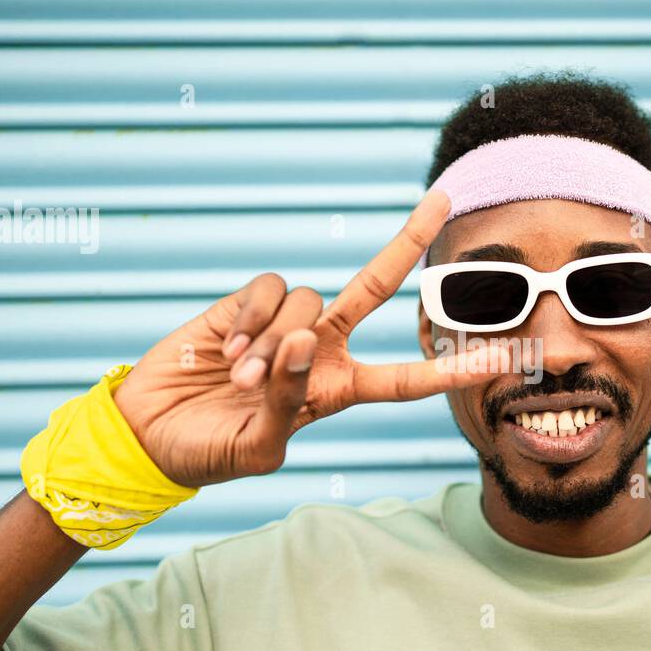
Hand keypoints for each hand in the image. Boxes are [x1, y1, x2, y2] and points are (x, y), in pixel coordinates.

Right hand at [112, 189, 507, 486]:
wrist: (149, 433)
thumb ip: (289, 403)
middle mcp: (322, 350)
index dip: (452, 370)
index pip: (406, 379)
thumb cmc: (210, 452)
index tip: (500, 356)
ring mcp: (286, 323)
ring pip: (312, 301)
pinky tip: (225, 350)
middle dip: (407, 243)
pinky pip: (272, 289)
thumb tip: (303, 343)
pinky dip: (252, 319)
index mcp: (339, 392)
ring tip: (241, 379)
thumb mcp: (258, 448)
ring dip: (276, 344)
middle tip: (443, 199)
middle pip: (375, 287)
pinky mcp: (247, 304)